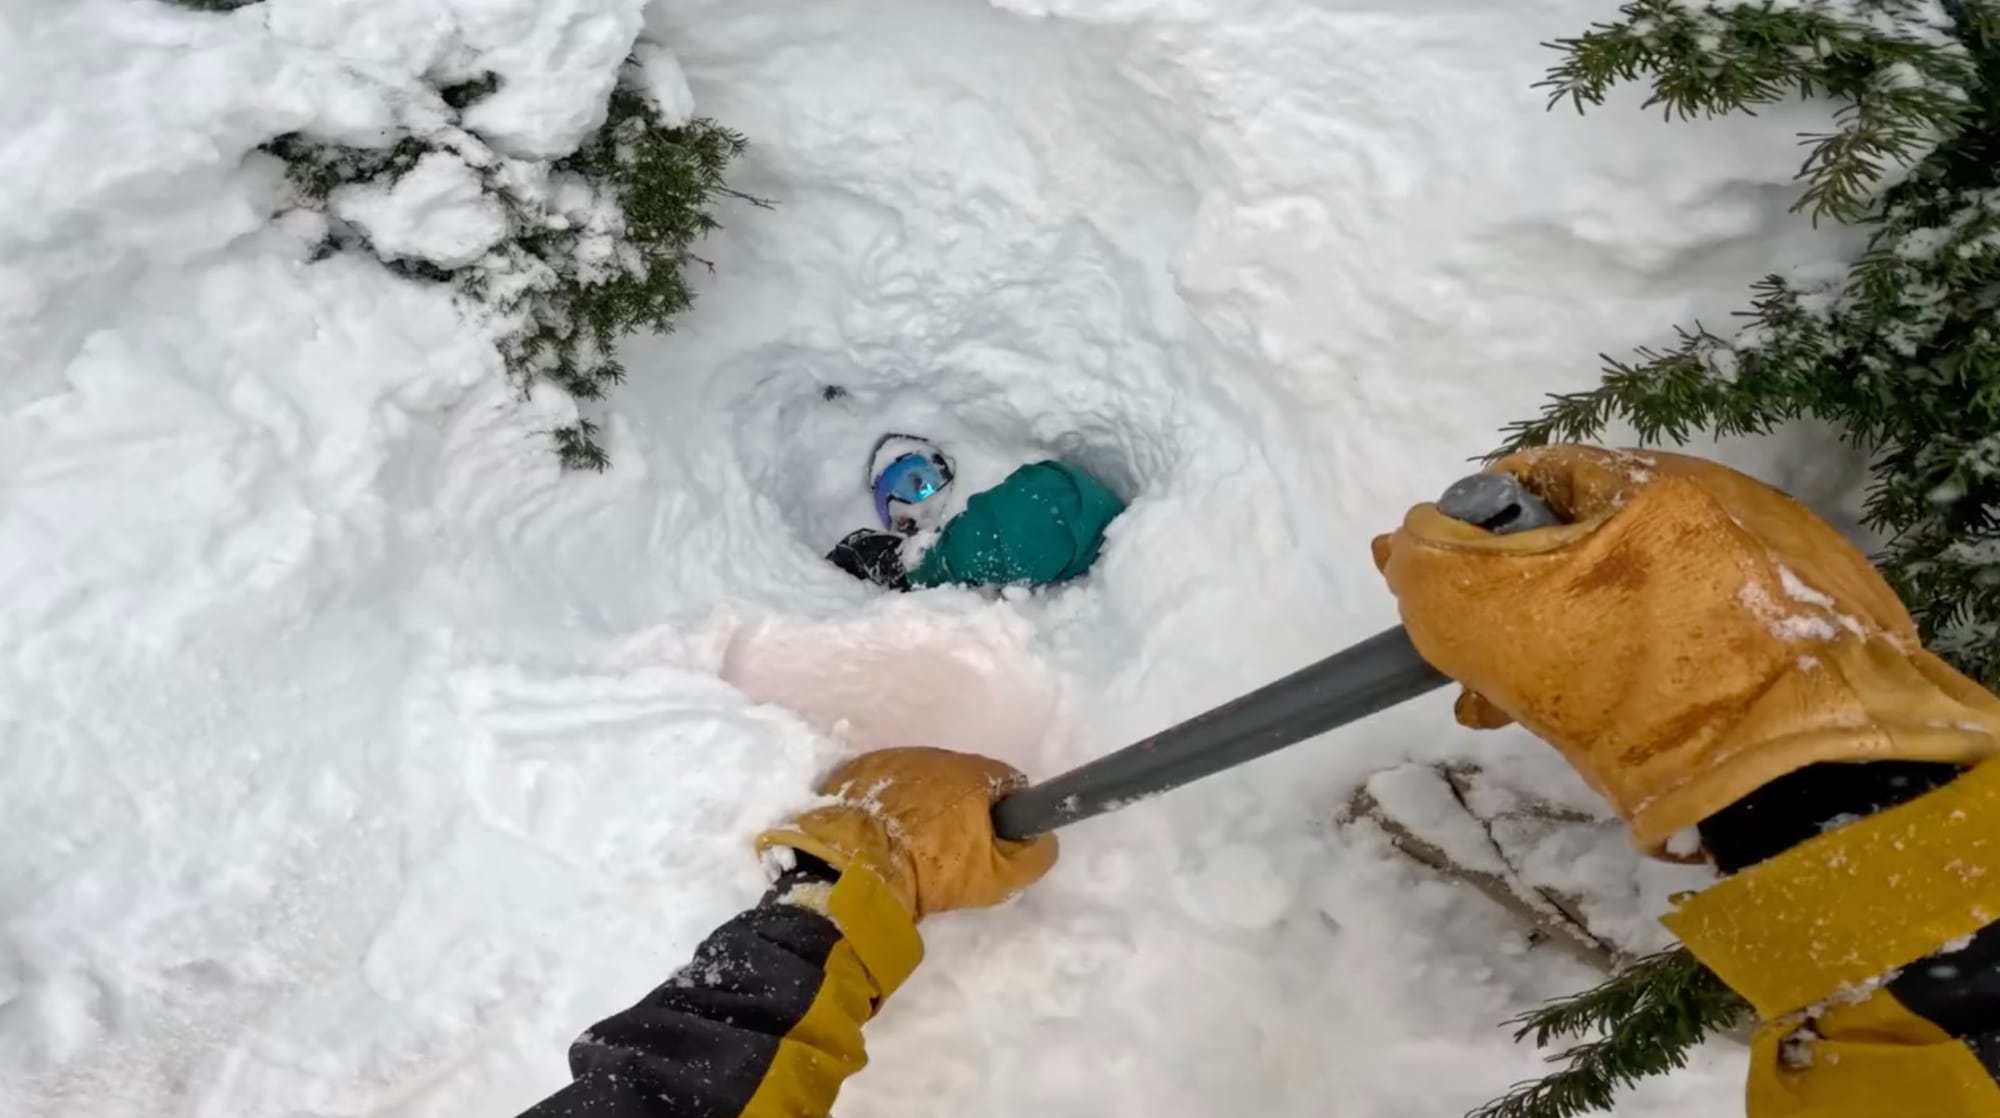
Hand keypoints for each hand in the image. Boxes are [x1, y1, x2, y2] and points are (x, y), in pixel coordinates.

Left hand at [757, 748, 1057, 917]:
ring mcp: (891, 760)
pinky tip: (881, 838)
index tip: (998, 842)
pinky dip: (887, 807)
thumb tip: (1044, 837)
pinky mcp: (854, 772)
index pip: (1008, 783)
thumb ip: (1035, 854)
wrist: (853, 867)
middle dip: (965, 810)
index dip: (1009, 813)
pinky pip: (883, 787)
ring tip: (911, 848)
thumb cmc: (932, 871)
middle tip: (953, 853)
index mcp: (975, 773)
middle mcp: (935, 756)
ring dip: (923, 807)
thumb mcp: (999, 878)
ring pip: (921, 782)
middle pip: (963, 781)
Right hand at [1373, 444, 1999, 854]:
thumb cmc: (1632, 677)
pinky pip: (1692, 641)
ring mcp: (1776, 575)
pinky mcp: (1807, 642)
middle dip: (1509, 611)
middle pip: (1580, 545)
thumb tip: (1397, 544)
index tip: (1433, 601)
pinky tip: (1610, 726)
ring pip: (1631, 601)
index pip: (1532, 480)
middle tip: (1475, 681)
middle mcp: (1724, 507)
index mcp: (1655, 478)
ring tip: (1526, 715)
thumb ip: (1428, 570)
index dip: (1464, 536)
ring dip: (1563, 650)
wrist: (1804, 776)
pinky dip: (1638, 674)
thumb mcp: (1495, 618)